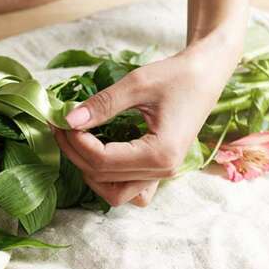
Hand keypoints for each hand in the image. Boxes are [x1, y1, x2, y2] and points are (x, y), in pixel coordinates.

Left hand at [54, 38, 239, 206]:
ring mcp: (162, 175)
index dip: (75, 142)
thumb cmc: (177, 76)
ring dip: (90, 172)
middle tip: (62, 127)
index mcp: (161, 153)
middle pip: (103, 178)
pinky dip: (110, 180)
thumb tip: (68, 120)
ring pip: (114, 193)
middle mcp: (163, 171)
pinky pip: (130, 190)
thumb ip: (102, 104)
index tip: (62, 119)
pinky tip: (98, 154)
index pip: (102, 160)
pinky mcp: (158, 170)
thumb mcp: (137, 83)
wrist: (206, 74)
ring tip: (75, 142)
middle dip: (75, 154)